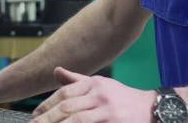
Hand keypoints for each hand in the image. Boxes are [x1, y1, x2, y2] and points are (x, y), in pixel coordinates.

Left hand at [30, 67, 155, 122]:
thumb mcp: (100, 84)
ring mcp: (107, 110)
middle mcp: (99, 94)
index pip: (65, 92)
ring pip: (77, 120)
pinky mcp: (114, 122)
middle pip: (67, 107)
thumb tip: (56, 70)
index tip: (35, 114)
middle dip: (48, 117)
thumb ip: (76, 80)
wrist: (151, 108)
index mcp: (93, 83)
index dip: (47, 104)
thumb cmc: (122, 97)